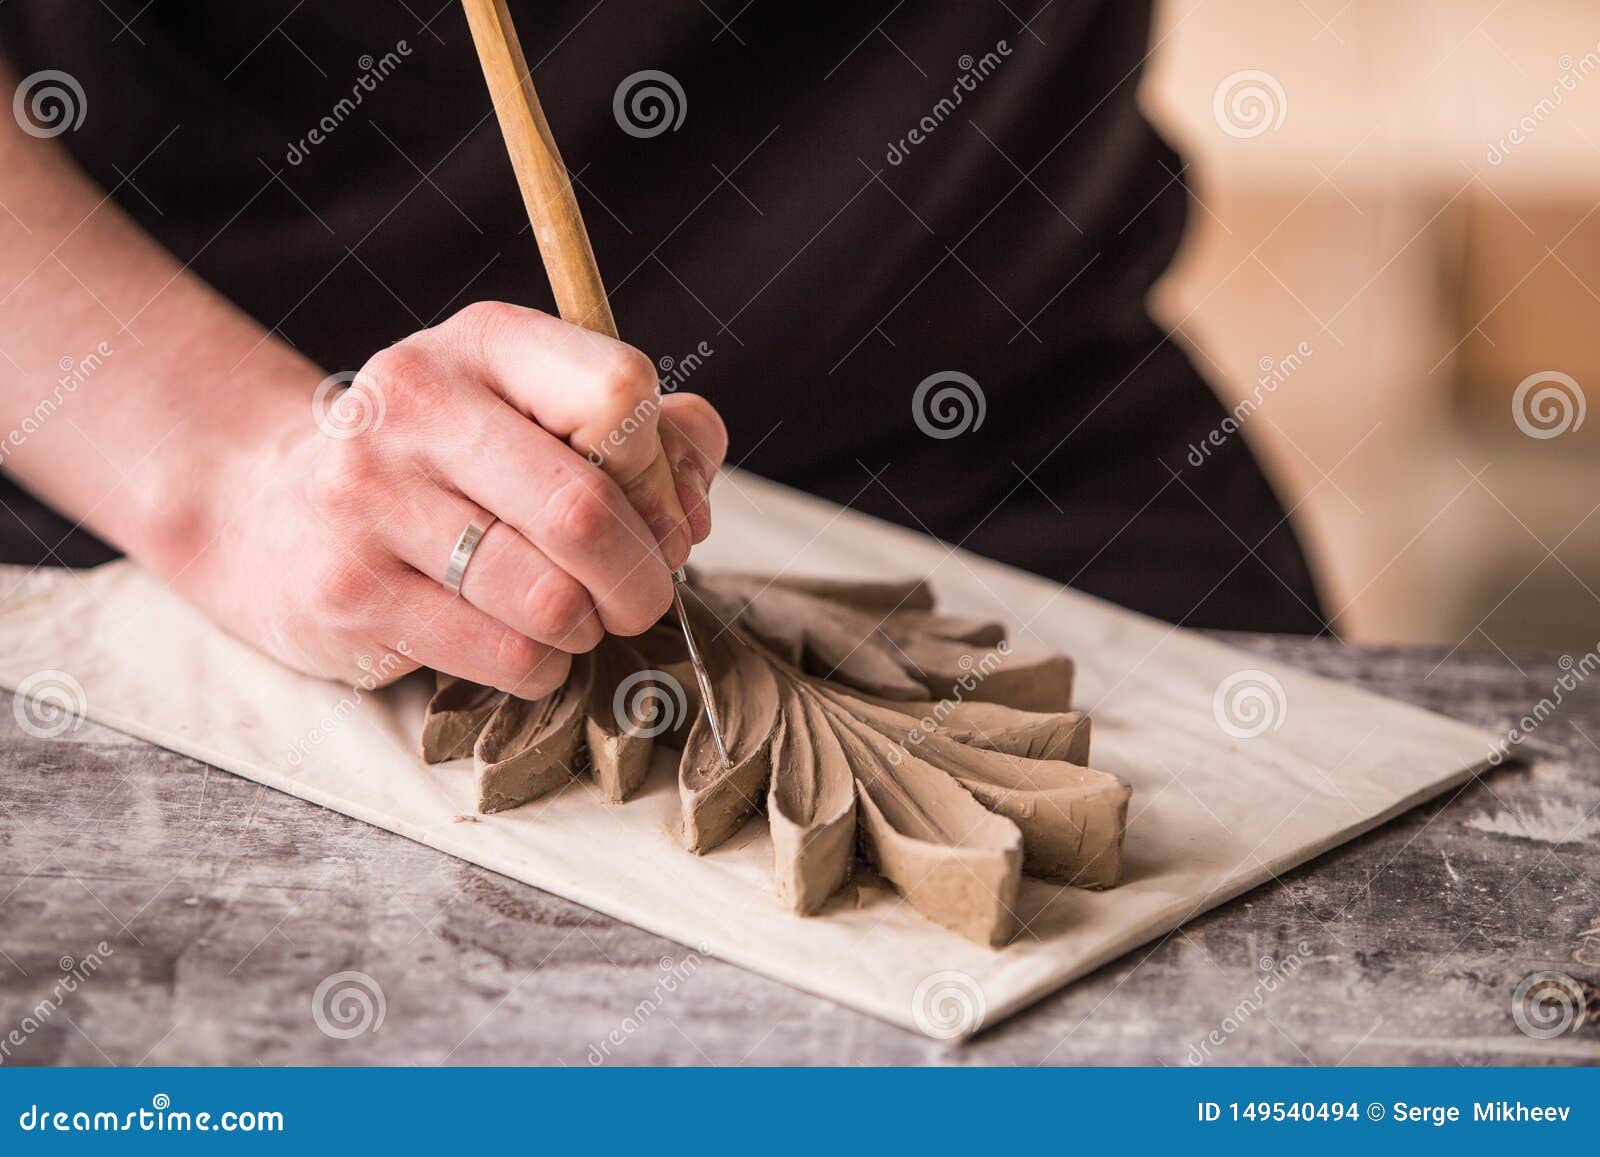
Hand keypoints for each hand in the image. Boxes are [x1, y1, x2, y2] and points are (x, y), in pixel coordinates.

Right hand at [165, 302, 726, 695]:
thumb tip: (694, 502)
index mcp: (483, 341)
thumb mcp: (532, 410)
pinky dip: (544, 666)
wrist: (265, 509)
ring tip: (573, 617)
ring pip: (552, 600)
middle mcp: (416, 404)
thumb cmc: (442, 465)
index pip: (620, 391)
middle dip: (644, 576)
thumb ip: (648, 433)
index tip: (650, 506)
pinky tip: (522, 643)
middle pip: (587, 511)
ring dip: (592, 628)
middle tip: (641, 596)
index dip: (660, 468)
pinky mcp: (349, 592)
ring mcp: (370, 500)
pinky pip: (507, 656)